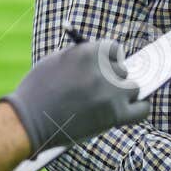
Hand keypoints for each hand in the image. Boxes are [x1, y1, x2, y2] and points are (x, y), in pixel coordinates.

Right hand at [1, 39, 150, 154]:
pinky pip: (142, 109)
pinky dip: (139, 109)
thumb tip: (103, 56)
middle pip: (122, 70)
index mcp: (88, 52)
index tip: (106, 68)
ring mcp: (110, 93)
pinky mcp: (114, 115)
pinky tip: (132, 109)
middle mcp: (103, 70)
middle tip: (100, 89)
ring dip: (123, 94)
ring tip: (108, 103)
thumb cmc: (37, 91)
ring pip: (133, 88)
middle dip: (113, 78)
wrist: (28, 121)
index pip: (114, 49)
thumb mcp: (57, 61)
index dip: (110, 59)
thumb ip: (82, 55)